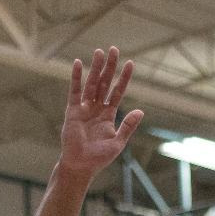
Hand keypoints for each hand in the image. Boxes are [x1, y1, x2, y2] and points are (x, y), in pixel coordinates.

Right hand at [59, 47, 144, 179]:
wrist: (81, 166)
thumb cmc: (99, 157)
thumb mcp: (118, 142)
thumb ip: (128, 126)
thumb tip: (141, 111)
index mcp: (108, 114)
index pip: (118, 92)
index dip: (124, 78)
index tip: (130, 64)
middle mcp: (96, 108)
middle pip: (104, 83)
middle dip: (110, 67)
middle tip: (114, 49)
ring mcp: (84, 108)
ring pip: (91, 84)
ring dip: (95, 68)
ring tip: (100, 52)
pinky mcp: (73, 110)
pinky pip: (75, 91)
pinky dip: (76, 78)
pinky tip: (79, 64)